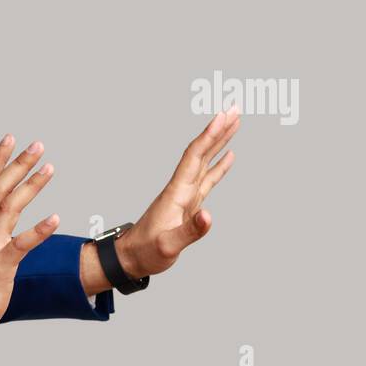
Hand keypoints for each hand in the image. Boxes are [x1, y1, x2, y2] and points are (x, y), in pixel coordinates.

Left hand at [115, 106, 239, 278]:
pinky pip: (207, 178)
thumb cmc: (146, 252)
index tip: (223, 116)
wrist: (130, 257)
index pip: (194, 157)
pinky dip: (219, 166)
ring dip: (220, 142)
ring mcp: (185, 195)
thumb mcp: (167, 246)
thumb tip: (209, 215)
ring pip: (205, 161)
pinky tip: (229, 156)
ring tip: (235, 122)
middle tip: (235, 108)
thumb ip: (189, 231)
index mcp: (176, 193)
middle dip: (218, 130)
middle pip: (201, 152)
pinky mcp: (188, 203)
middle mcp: (180, 189)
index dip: (209, 136)